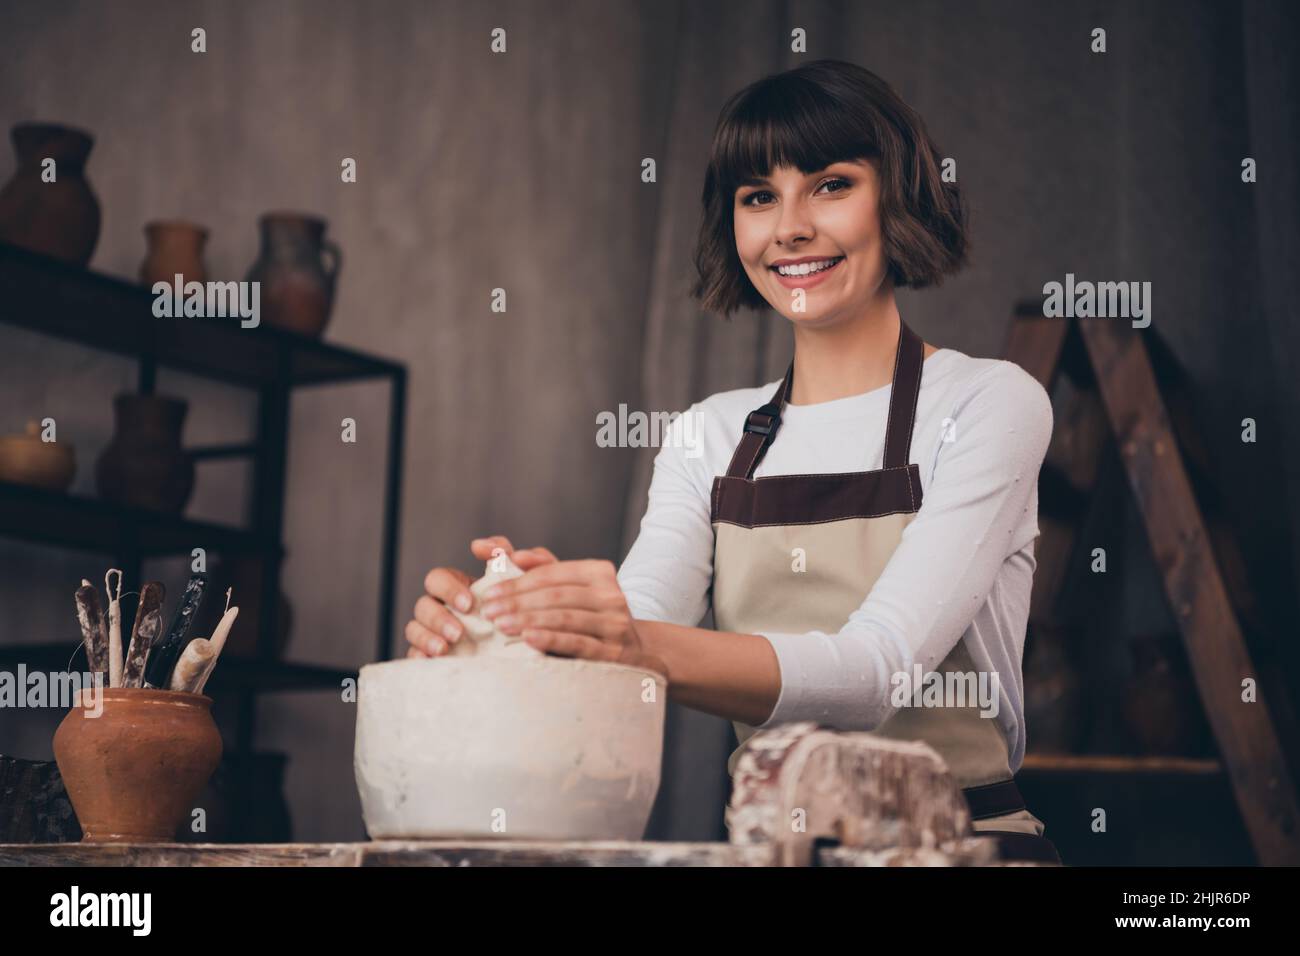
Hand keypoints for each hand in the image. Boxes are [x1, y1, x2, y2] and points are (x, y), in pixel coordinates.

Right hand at [404, 535, 556, 657]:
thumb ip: (536, 564)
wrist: (545, 656)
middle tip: (461, 626)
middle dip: (439, 612)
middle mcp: (444, 610)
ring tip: (447, 647)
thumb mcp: (542, 591)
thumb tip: (518, 554)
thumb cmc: (536, 617)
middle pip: (424, 601)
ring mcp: (436, 635)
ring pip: (414, 626)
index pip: (441, 577)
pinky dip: (421, 656)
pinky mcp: (433, 660)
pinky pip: (415, 655)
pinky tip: (438, 660)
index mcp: (460, 590)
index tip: (470, 601)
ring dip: (428, 634)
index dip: (450, 586)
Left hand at [477, 558, 667, 678]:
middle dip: (517, 602)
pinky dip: (551, 638)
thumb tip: (513, 554)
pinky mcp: (614, 651)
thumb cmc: (589, 616)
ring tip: (500, 624)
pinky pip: (578, 642)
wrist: (633, 652)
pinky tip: (528, 639)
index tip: (490, 593)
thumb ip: (540, 568)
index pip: (552, 573)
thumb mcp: (570, 588)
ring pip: (565, 617)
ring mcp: (615, 623)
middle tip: (489, 611)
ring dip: (528, 620)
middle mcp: (611, 594)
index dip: (518, 581)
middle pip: (556, 595)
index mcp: (599, 572)